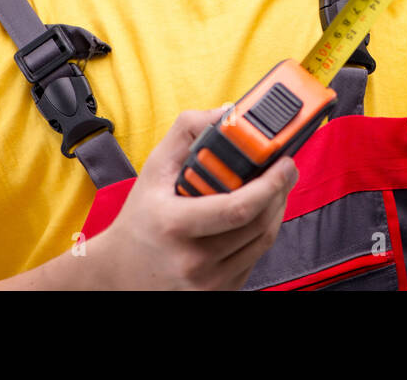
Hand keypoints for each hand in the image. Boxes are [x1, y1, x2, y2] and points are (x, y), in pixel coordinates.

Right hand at [92, 107, 297, 289]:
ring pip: (263, 242)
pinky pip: (255, 259)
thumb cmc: (140, 217)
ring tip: (275, 187)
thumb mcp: (154, 168)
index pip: (239, 207)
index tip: (284, 161)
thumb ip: (188, 132)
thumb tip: (228, 112)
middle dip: (280, 191)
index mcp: (175, 224)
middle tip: (286, 168)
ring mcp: (208, 282)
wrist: (120, 272)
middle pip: (259, 223)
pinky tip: (256, 214)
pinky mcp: (219, 293)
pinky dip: (262, 233)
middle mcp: (193, 260)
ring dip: (277, 210)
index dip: (270, 183)